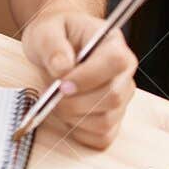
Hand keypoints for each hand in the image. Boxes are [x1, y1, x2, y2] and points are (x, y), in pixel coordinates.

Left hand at [20, 8, 137, 149]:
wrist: (56, 47)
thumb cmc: (54, 35)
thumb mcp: (44, 31)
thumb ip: (52, 45)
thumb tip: (62, 68)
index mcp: (113, 44)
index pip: (115, 62)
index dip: (89, 77)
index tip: (61, 83)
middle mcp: (123, 73)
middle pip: (113, 97)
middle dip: (75, 102)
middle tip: (50, 93)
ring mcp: (121, 98)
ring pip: (106, 121)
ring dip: (73, 117)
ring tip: (54, 101)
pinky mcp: (113, 119)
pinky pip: (101, 137)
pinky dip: (78, 131)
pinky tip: (66, 113)